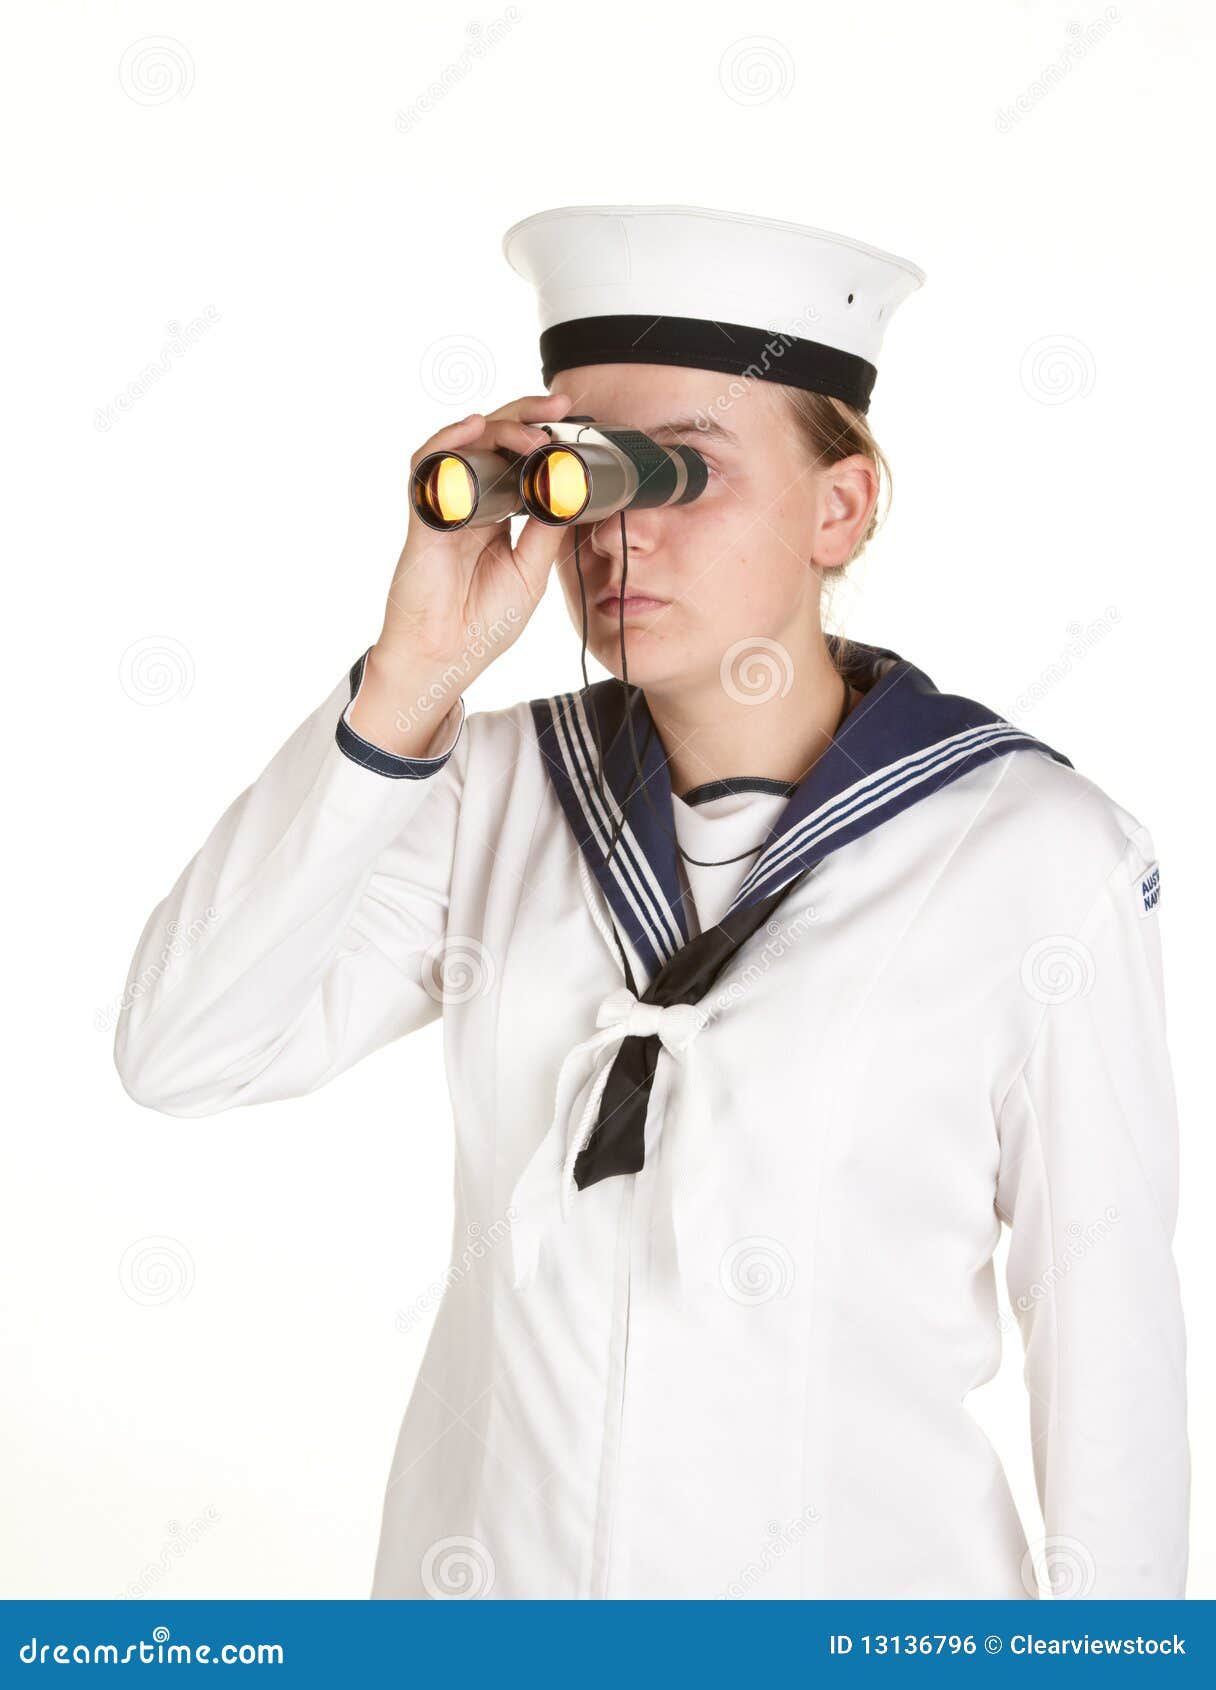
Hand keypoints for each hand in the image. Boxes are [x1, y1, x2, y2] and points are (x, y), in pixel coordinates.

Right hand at [349, 390, 574, 757]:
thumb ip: (547, 531)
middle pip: (495, 441)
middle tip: (561, 407)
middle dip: (527, 416)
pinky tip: (473, 427)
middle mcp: (471, 502)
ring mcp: (446, 505)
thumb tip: (572, 490)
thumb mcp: (530, 573)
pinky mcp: (424, 516)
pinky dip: (447, 441)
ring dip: (500, 428)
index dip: (542, 439)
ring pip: (467, 444)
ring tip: (533, 432)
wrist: (445, 659)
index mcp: (498, 515)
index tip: (575, 426)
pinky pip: (428, 466)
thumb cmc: (481, 625)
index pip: (518, 461)